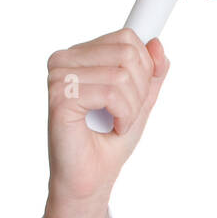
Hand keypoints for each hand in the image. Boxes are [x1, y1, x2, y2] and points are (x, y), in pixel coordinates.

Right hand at [46, 27, 170, 206]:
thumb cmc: (109, 142)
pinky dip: (123, 117)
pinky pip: (111, 94)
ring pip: (122, 75)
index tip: (138, 94)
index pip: (127, 37)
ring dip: (132, 108)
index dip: (145, 68)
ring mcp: (59, 77)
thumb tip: (157, 44)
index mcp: (78, 56)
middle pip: (128, 53)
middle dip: (140, 90)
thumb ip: (150, 73)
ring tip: (116, 123)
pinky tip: (111, 128)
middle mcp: (64, 60)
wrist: (90, 179)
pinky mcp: (60, 97)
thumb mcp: (139, 102)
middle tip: (126, 114)